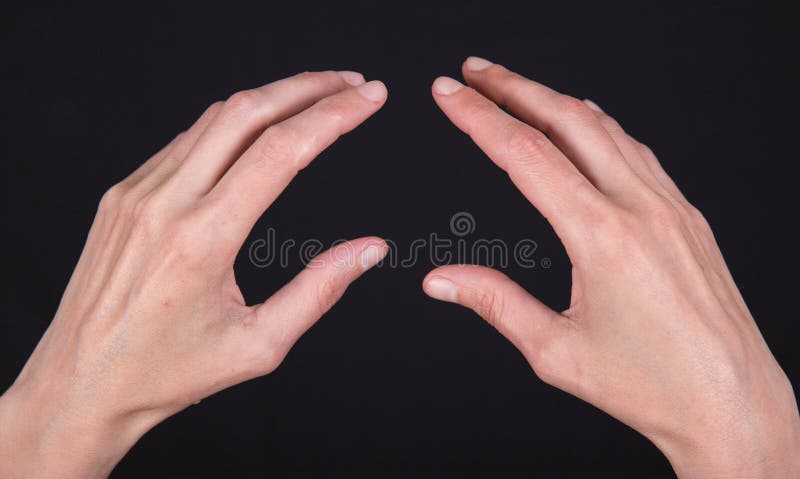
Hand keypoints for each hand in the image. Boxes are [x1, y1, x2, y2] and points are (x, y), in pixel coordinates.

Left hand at [0, 71, 387, 477]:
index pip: (281, 151)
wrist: (82, 383)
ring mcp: (137, 192)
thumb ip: (319, 291)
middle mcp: (165, 203)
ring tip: (315, 96)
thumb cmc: (168, 373)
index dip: (334, 116)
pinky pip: (185, 142)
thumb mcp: (259, 346)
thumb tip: (369, 249)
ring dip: (271, 98)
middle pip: (247, 113)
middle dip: (308, 88)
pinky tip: (259, 128)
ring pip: (214, 118)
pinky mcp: (123, 194)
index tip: (369, 99)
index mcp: (202, 239)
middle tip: (351, 83)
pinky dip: (232, 124)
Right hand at [424, 57, 799, 477]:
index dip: (480, 117)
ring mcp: (671, 207)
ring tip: (517, 90)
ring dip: (555, 100)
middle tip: (475, 72)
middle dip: (514, 87)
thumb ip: (494, 304)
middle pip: (567, 120)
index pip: (526, 155)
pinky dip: (599, 126)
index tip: (450, 93)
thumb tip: (441, 280)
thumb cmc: (651, 387)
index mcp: (603, 238)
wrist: (731, 404)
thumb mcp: (556, 351)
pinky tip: (583, 124)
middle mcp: (641, 209)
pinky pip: (637, 151)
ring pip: (606, 128)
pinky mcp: (687, 216)